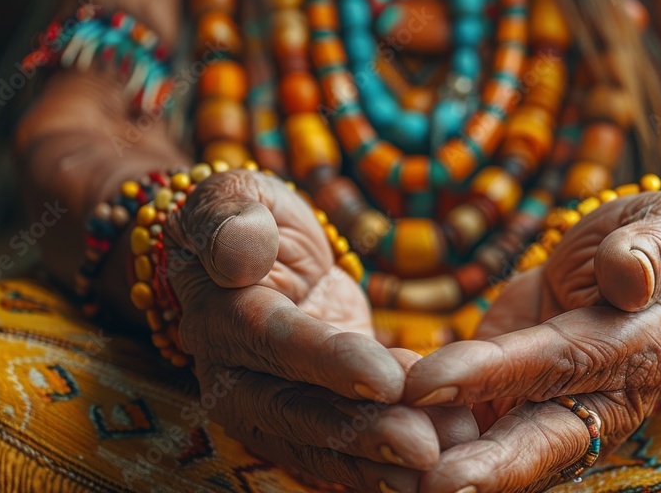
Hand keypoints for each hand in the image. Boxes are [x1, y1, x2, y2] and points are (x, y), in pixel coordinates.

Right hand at [164, 169, 476, 491]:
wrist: (262, 259)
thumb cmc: (251, 219)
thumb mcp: (236, 196)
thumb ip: (230, 216)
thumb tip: (237, 254)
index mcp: (220, 313)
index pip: (274, 341)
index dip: (328, 361)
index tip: (388, 377)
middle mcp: (234, 374)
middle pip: (297, 411)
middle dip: (363, 432)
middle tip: (425, 447)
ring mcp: (266, 406)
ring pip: (320, 444)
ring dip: (379, 461)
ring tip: (440, 465)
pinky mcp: (301, 423)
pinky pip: (336, 454)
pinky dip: (378, 468)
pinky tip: (430, 474)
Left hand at [404, 191, 660, 492]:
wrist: (643, 265)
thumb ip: (650, 251)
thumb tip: (626, 274)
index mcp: (634, 351)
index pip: (558, 361)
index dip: (495, 372)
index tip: (426, 383)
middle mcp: (597, 397)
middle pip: (538, 440)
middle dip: (483, 468)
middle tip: (426, 487)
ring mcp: (556, 407)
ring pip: (504, 449)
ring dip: (452, 469)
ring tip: (392, 481)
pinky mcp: (520, 400)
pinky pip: (478, 428)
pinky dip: (434, 442)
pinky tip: (382, 448)